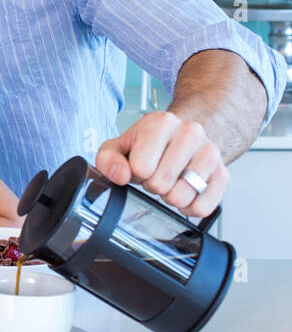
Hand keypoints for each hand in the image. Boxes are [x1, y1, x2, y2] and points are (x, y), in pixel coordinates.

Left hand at [96, 111, 227, 217]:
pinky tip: (185, 191)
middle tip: (156, 173)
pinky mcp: (223, 174)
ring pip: (181, 197)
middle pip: (160, 184)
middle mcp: (190, 133)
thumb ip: (108, 160)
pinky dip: (189, 207)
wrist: (183, 137)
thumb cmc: (148, 144)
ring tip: (170, 180)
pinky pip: (202, 208)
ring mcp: (210, 153)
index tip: (141, 165)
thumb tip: (121, 175)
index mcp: (161, 123)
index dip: (136, 173)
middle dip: (152, 185)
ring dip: (169, 196)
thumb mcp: (118, 146)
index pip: (141, 168)